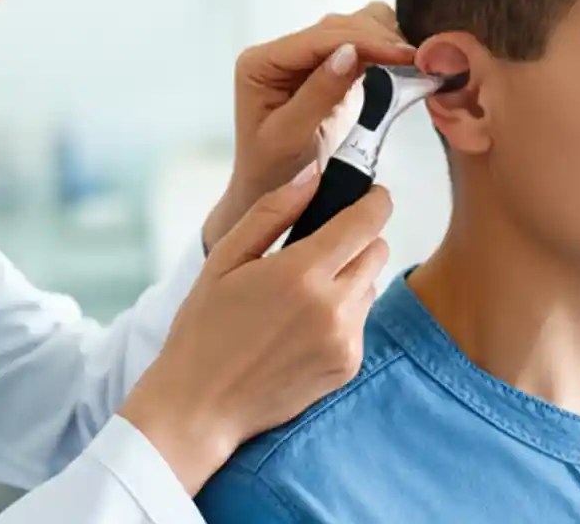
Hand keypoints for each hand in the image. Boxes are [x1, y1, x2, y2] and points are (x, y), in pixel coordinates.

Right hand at [121, 171, 391, 493]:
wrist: (201, 405)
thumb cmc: (204, 328)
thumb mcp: (225, 259)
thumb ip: (272, 212)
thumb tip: (313, 175)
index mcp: (301, 273)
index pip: (367, 220)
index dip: (374, 200)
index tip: (370, 195)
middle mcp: (333, 307)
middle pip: (378, 250)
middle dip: (358, 239)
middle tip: (322, 247)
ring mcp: (344, 340)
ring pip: (371, 286)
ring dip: (350, 278)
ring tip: (303, 293)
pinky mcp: (348, 365)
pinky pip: (360, 322)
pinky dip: (342, 315)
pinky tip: (302, 326)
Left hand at [203, 1, 413, 249]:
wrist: (270, 197)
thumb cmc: (271, 174)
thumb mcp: (289, 138)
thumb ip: (318, 94)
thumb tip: (349, 52)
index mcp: (261, 63)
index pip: (318, 39)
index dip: (364, 41)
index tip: (406, 55)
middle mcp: (280, 53)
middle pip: (337, 26)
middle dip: (378, 38)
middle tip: (419, 61)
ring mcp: (302, 60)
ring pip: (351, 30)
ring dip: (383, 41)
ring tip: (413, 64)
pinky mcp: (324, 71)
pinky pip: (358, 51)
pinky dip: (381, 55)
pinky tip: (403, 68)